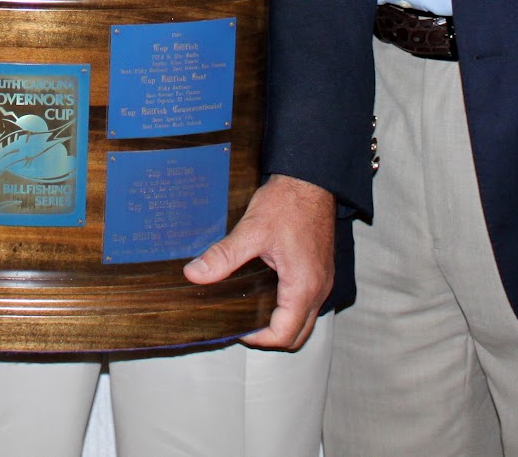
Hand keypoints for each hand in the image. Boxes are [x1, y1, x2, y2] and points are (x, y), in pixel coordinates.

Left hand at [183, 174, 335, 349]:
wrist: (312, 178)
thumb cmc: (288, 202)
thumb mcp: (251, 230)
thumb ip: (224, 256)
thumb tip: (195, 274)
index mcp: (303, 286)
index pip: (284, 335)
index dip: (258, 338)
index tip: (237, 327)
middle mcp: (318, 289)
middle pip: (297, 334)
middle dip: (270, 335)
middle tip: (243, 322)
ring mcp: (322, 280)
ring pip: (305, 318)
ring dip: (281, 320)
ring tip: (252, 307)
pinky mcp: (320, 269)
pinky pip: (307, 300)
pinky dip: (289, 305)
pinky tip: (268, 289)